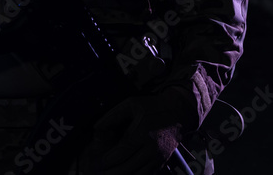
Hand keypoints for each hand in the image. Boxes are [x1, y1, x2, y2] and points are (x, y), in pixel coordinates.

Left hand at [79, 86, 198, 174]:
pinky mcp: (162, 162)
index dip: (106, 161)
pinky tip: (124, 173)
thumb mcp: (131, 104)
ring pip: (136, 174)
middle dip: (110, 172)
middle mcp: (151, 149)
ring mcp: (158, 157)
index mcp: (141, 134)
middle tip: (98, 172)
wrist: (178, 111)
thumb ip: (112, 116)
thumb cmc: (152, 106)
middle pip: (127, 168)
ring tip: (109, 174)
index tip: (95, 163)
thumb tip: (96, 128)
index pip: (120, 153)